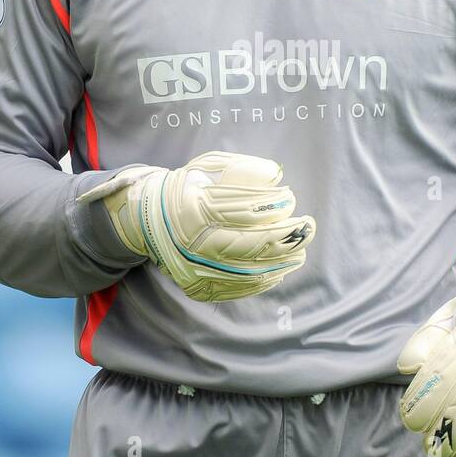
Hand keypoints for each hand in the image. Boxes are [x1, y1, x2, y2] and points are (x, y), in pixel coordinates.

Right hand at [77, 150, 315, 302]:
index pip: (244, 211)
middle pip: (250, 245)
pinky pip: (237, 288)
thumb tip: (276, 175)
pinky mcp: (198, 287)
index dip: (272, 206)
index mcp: (194, 210)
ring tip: (301, 250)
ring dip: (281, 262)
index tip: (290, 199)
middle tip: (308, 227)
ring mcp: (194, 270)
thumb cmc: (185, 188)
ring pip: (248, 271)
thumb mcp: (207, 168)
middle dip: (285, 237)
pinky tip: (279, 269)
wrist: (148, 219)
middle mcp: (193, 244)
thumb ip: (241, 169)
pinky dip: (263, 280)